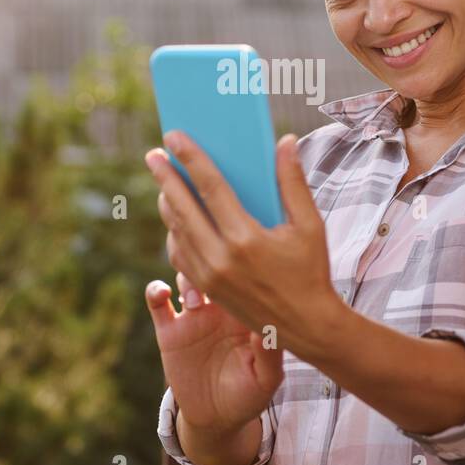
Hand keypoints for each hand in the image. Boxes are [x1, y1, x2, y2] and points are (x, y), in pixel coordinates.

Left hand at [144, 130, 344, 362]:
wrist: (307, 327)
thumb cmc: (311, 272)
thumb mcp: (309, 225)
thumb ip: (293, 182)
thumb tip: (286, 142)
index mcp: (246, 239)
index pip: (210, 187)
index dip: (190, 159)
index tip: (175, 136)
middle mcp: (221, 258)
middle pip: (183, 208)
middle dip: (165, 178)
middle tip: (153, 154)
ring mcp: (210, 277)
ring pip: (177, 232)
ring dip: (167, 204)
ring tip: (164, 182)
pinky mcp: (207, 289)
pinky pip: (180, 255)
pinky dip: (175, 232)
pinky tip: (177, 218)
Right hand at [144, 274, 282, 433]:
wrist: (217, 417)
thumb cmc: (249, 394)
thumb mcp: (266, 379)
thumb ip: (270, 353)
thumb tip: (268, 326)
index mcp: (246, 310)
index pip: (245, 276)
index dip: (243, 267)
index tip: (244, 274)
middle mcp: (221, 307)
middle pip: (214, 268)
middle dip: (213, 264)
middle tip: (216, 284)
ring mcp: (194, 316)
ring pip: (187, 277)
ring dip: (188, 279)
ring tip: (194, 303)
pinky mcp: (170, 330)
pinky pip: (157, 302)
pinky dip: (155, 290)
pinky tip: (162, 294)